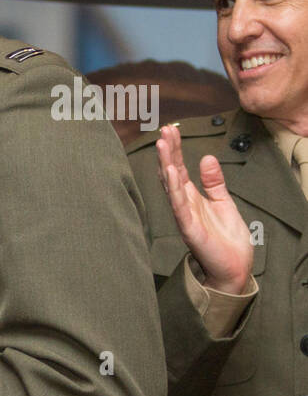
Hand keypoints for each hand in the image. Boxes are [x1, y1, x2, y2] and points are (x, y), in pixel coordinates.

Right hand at [156, 124, 252, 294]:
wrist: (234, 267)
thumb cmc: (227, 239)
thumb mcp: (223, 202)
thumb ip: (213, 181)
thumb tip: (206, 158)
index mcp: (192, 197)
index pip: (180, 168)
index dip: (175, 149)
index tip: (171, 129)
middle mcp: (183, 204)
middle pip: (172, 173)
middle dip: (167, 151)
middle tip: (164, 129)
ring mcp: (184, 215)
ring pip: (171, 186)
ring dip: (166, 164)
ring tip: (162, 144)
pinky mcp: (189, 228)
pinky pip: (179, 205)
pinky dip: (174, 188)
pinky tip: (172, 172)